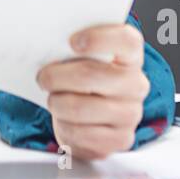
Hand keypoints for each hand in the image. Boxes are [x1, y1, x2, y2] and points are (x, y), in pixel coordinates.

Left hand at [35, 23, 148, 161]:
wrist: (91, 120)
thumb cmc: (83, 81)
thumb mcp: (82, 60)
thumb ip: (74, 49)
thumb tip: (47, 44)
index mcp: (131, 57)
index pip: (126, 40)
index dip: (99, 38)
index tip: (72, 42)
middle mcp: (136, 85)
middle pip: (90, 74)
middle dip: (57, 76)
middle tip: (43, 77)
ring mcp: (130, 114)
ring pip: (79, 107)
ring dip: (56, 103)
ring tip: (53, 100)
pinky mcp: (119, 140)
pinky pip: (79, 133)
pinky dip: (63, 127)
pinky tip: (65, 121)